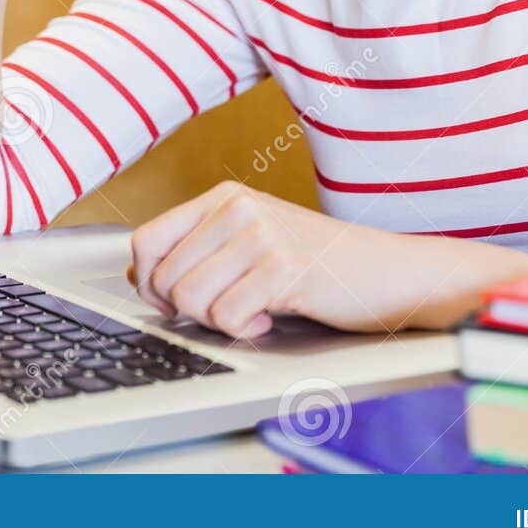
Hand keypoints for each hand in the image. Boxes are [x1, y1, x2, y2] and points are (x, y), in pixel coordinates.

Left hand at [126, 181, 527, 338]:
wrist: (391, 273)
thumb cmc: (321, 266)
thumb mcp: (251, 243)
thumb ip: (199, 251)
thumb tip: (137, 276)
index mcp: (223, 197)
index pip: (145, 242)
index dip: (147, 284)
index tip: (173, 303)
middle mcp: (237, 207)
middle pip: (164, 278)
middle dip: (188, 311)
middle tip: (229, 310)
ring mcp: (260, 234)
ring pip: (190, 300)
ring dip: (219, 321)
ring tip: (255, 310)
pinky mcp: (283, 266)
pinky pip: (228, 316)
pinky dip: (246, 330)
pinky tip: (273, 317)